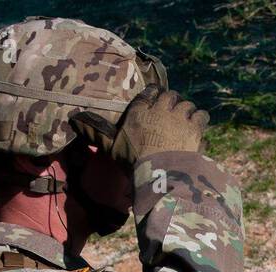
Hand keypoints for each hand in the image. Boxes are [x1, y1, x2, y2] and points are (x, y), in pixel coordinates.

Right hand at [71, 85, 208, 167]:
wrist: (160, 173)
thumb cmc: (133, 160)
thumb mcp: (111, 146)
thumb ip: (95, 131)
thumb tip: (74, 119)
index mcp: (140, 110)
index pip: (149, 93)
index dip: (153, 96)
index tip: (156, 102)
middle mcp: (160, 108)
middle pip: (169, 96)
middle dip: (171, 102)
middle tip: (172, 112)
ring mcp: (179, 116)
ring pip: (186, 105)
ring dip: (187, 111)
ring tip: (186, 119)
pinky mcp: (195, 126)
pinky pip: (201, 115)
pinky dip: (200, 119)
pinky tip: (199, 126)